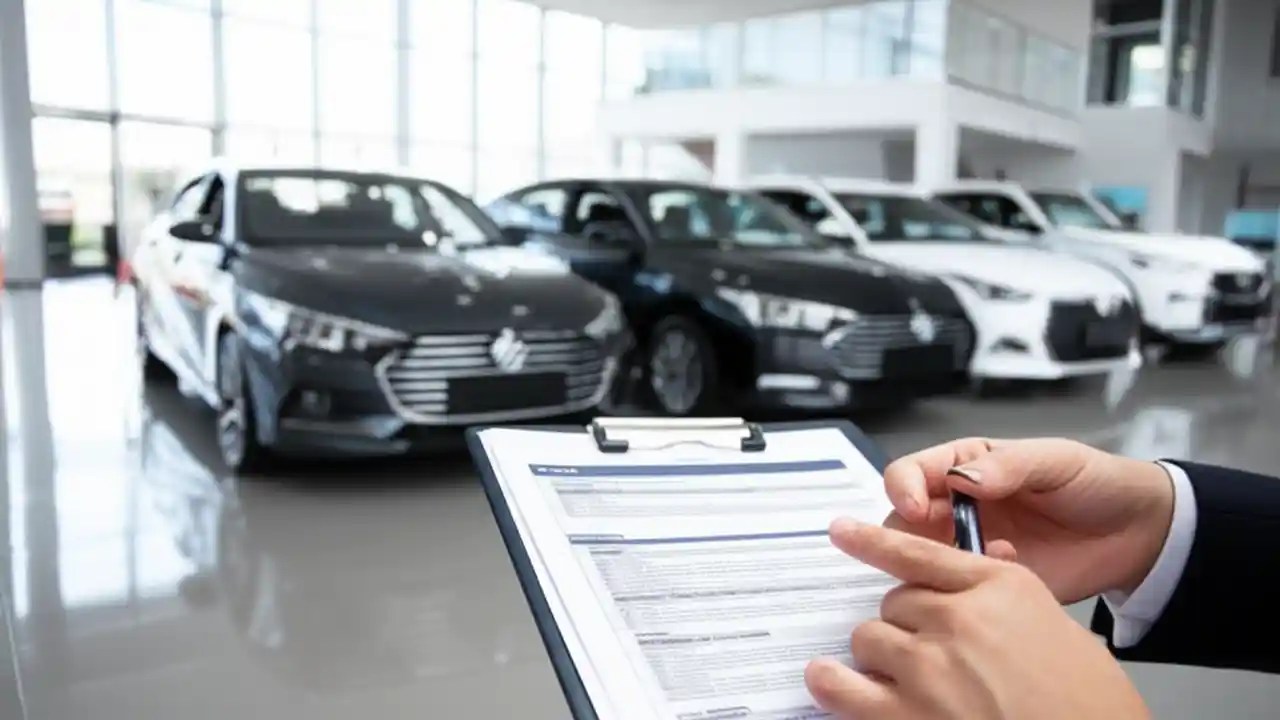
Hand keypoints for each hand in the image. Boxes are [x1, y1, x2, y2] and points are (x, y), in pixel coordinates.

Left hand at [806, 520, 1148, 719]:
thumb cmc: (1088, 703)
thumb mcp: (1055, 628)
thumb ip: (1001, 602)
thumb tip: (962, 589)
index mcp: (1000, 587)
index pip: (919, 553)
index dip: (873, 541)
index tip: (844, 531)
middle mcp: (960, 618)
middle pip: (895, 601)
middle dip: (906, 624)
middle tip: (933, 653)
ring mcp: (930, 666)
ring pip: (869, 637)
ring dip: (880, 656)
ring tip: (907, 680)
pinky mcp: (909, 714)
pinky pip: (847, 687)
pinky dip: (833, 684)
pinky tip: (829, 680)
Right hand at [882, 438, 1173, 601]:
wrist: (1137, 531)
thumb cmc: (1093, 483)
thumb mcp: (1053, 460)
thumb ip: (1007, 465)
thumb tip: (961, 478)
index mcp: (964, 466)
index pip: (909, 474)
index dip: (903, 490)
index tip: (917, 508)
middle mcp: (956, 507)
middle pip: (902, 520)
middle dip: (910, 534)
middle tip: (941, 544)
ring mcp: (969, 547)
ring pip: (921, 559)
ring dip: (941, 561)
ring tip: (989, 554)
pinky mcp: (986, 584)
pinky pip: (956, 590)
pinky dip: (969, 585)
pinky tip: (1008, 568)